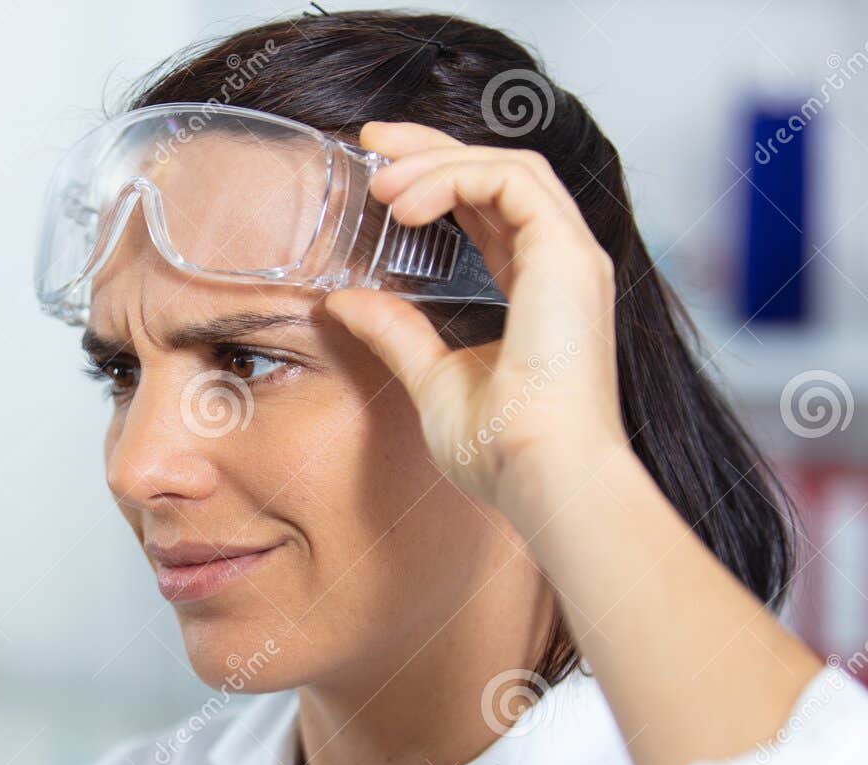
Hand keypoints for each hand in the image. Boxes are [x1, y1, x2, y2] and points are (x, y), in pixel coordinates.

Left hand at [324, 120, 626, 523]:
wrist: (543, 476)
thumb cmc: (503, 450)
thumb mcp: (432, 379)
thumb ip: (395, 333)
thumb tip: (342, 301)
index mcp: (539, 292)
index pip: (489, 209)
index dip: (438, 179)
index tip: (380, 170)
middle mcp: (562, 265)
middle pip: (500, 172)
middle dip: (434, 147)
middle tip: (371, 140)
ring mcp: (571, 256)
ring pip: (507, 166)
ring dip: (436, 162)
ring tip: (378, 183)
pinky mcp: (567, 255)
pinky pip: (509, 181)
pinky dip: (453, 180)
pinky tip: (403, 206)